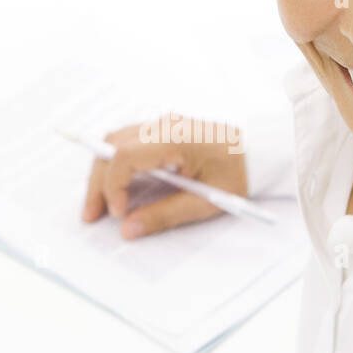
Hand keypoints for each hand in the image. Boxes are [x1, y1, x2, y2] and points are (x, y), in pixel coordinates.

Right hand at [81, 116, 247, 239]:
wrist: (261, 151)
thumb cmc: (240, 173)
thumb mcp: (206, 201)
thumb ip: (164, 215)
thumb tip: (128, 229)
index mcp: (175, 138)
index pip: (125, 156)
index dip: (113, 186)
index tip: (118, 213)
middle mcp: (163, 125)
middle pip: (111, 146)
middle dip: (97, 182)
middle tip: (91, 214)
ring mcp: (162, 124)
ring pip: (115, 142)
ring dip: (102, 172)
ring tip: (99, 204)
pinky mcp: (162, 130)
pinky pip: (127, 142)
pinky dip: (115, 164)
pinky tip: (116, 187)